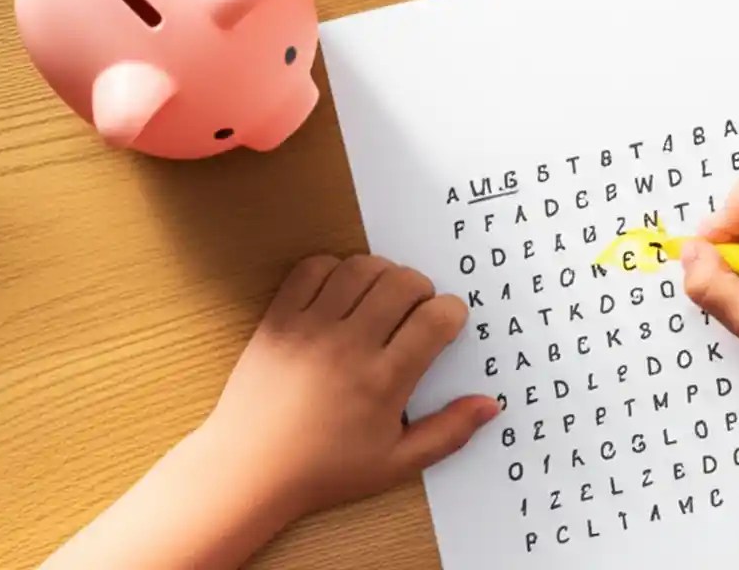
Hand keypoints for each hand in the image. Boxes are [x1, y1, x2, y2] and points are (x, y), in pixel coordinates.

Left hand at [204, 255, 498, 518]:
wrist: (248, 470)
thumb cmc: (323, 471)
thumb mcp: (395, 464)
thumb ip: (448, 433)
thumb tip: (490, 405)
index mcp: (383, 382)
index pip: (435, 319)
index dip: (451, 313)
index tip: (446, 323)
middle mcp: (348, 348)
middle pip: (402, 283)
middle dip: (421, 288)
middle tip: (416, 309)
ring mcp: (310, 329)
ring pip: (360, 268)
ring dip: (381, 273)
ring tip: (381, 297)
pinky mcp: (278, 319)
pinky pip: (311, 269)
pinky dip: (333, 269)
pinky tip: (340, 293)